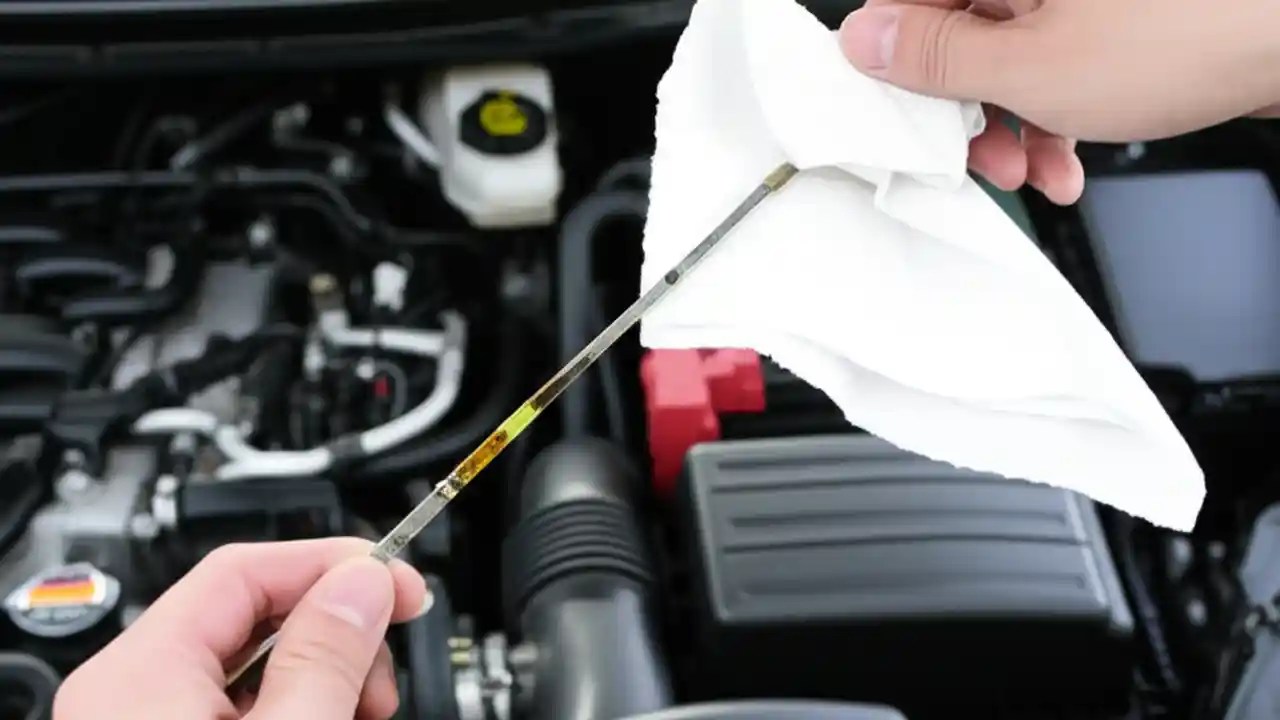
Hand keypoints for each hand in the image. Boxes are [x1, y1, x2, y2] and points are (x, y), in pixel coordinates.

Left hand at [53, 538, 430, 719]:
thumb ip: (324, 657)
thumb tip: (363, 581)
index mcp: (139, 674)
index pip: (246, 567)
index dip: (335, 564)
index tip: (400, 584)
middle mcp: (130, 693)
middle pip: (255, 612)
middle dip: (338, 631)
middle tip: (384, 667)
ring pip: (257, 664)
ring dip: (328, 674)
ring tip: (365, 710)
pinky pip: (242, 705)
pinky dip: (300, 706)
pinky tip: (333, 719)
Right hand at [838, 0, 1279, 204]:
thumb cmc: (1190, 34)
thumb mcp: (1031, 68)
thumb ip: (936, 57)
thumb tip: (865, 39)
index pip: (908, 1)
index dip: (895, 64)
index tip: (904, 113)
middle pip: (957, 32)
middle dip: (968, 111)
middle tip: (985, 155)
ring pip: (1006, 56)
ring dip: (1013, 126)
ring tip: (1037, 169)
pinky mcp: (1108, 13)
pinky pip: (1053, 60)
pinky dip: (1054, 112)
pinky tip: (1069, 156)